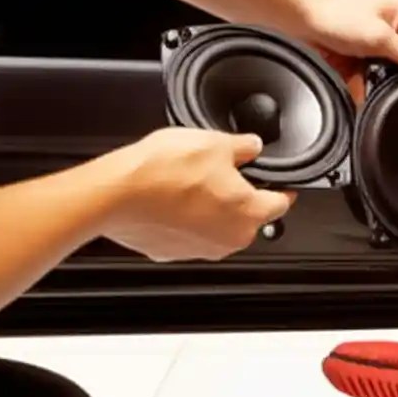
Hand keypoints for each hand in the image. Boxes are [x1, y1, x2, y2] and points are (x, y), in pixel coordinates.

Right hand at [98, 128, 293, 261]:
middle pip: (249, 218)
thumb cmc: (162, 172)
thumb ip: (242, 146)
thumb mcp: (214, 142)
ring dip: (211, 209)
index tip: (278, 183)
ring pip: (217, 227)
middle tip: (220, 173)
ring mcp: (201, 251)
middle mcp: (230, 239)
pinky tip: (171, 199)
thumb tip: (251, 146)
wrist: (115, 194)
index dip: (281, 188)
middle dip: (240, 197)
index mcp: (249, 213)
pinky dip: (185, 220)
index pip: (282, 203)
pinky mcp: (174, 254)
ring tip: (189, 183)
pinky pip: (189, 235)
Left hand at [297, 0, 397, 83]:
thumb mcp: (380, 38)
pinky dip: (368, 82)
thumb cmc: (337, 14)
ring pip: (394, 67)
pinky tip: (363, 93)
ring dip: (387, 80)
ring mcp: (379, 35)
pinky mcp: (363, 50)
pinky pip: (374, 71)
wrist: (297, 14)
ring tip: (383, 90)